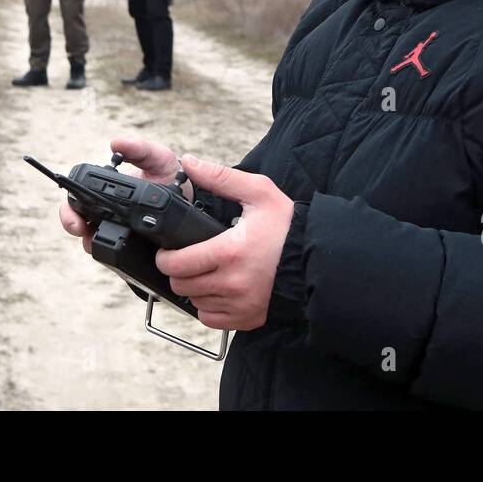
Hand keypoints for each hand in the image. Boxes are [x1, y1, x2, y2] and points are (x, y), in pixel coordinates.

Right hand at [58, 136, 189, 254]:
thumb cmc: (168, 175)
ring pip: (92, 241)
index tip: (75, 214)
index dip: (70, 207)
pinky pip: (115, 253)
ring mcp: (116, 230)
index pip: (77, 197)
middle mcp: (106, 211)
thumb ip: (139, 149)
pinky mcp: (129, 247)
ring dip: (92, 242)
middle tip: (80, 229)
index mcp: (106, 189)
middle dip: (73, 225)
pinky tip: (123, 250)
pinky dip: (114, 253)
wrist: (191, 200)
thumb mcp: (157, 158)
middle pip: (77, 221)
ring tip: (100, 242)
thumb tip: (117, 143)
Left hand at [155, 153, 293, 331]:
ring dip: (193, 287)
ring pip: (194, 302)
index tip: (168, 250)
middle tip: (185, 258)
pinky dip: (207, 306)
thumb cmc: (288, 226)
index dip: (165, 256)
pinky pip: (210, 319)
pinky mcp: (246, 318)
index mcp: (230, 251)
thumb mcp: (258, 193)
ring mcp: (239, 304)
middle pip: (181, 285)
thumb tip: (189, 163)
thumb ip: (221, 178)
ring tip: (204, 271)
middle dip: (177, 270)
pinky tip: (217, 289)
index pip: (177, 263)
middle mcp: (232, 283)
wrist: (317, 258)